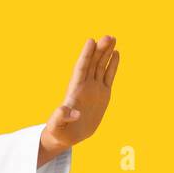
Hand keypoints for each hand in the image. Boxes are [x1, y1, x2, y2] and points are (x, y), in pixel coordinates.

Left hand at [39, 35, 119, 158]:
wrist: (67, 136)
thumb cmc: (59, 130)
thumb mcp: (57, 125)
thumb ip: (62, 117)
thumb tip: (74, 114)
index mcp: (74, 90)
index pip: (81, 69)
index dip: (85, 55)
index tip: (91, 41)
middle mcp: (84, 86)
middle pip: (92, 63)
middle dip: (99, 50)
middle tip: (108, 36)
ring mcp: (94, 89)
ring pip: (101, 66)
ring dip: (106, 53)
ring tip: (113, 38)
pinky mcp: (102, 95)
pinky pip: (108, 77)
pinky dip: (112, 65)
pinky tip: (116, 53)